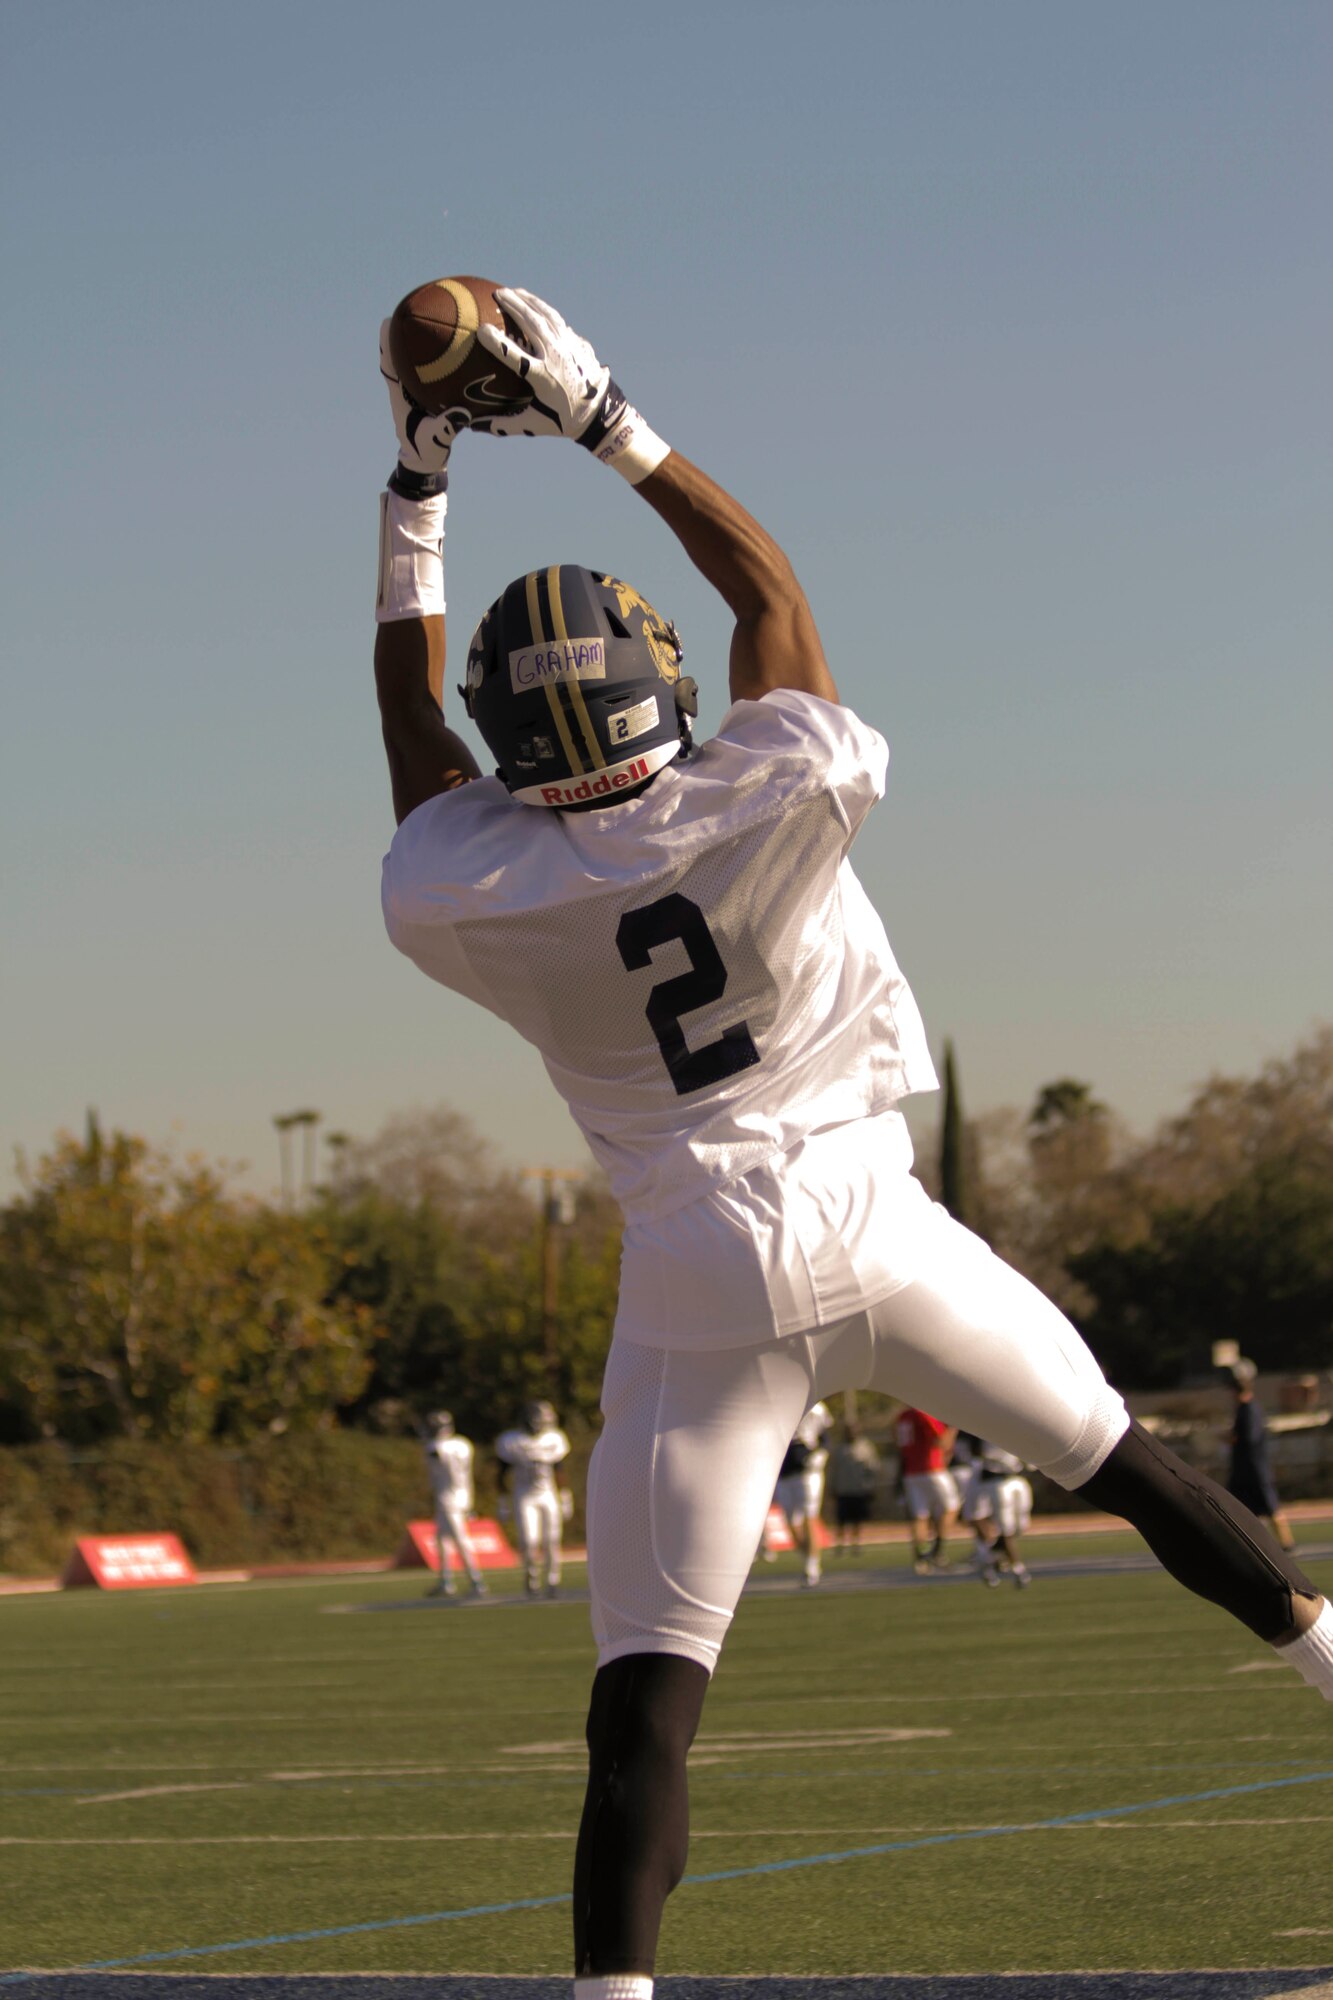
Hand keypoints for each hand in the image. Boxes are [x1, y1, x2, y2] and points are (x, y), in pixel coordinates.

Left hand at [380, 319, 455, 493]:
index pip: (389, 362)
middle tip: (414, 307)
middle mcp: (405, 385)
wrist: (425, 461)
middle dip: (406, 331)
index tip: (390, 320)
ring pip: (416, 358)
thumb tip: (460, 414)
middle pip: (400, 351)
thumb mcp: (436, 440)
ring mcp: (416, 387)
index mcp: (400, 393)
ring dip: (424, 341)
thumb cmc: (426, 450)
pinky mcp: (429, 392)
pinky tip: (462, 348)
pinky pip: (436, 369)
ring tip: (438, 318)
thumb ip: (446, 428)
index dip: (387, 341)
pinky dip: (444, 358)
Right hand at [476, 288, 615, 444]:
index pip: (515, 357)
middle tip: (497, 294)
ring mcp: (568, 346)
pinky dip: (542, 308)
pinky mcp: (576, 341)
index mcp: (542, 377)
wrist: (601, 412)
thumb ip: (504, 424)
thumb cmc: (564, 420)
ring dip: (527, 300)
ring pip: (545, 315)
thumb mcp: (534, 424)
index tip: (481, 330)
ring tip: (512, 291)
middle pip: (531, 324)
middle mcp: (555, 356)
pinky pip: (556, 319)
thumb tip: (475, 426)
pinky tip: (532, 303)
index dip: (498, 343)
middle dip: (513, 306)